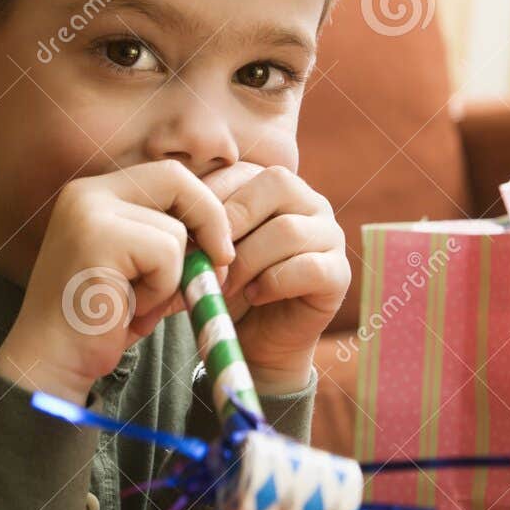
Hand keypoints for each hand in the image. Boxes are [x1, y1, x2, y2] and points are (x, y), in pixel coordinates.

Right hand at [0, 160, 233, 401]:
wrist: (51, 361)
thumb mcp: (143, 275)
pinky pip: (166, 255)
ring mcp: (89, 212)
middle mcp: (87, 193)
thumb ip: (175, 248)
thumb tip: (224, 242)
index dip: (203, 207)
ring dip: (171, 278)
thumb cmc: (99, 323)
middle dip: (211, 220)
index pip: (168, 177)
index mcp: (95, 194)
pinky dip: (161, 290)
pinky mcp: (97, 238)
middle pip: (176, 179)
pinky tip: (129, 309)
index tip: (219, 247)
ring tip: (137, 303)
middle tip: (222, 261)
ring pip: (175, 231)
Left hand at [202, 162, 349, 391]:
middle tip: (207, 258)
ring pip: (289, 230)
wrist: (256, 339)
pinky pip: (309, 267)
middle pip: (276, 184)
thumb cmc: (228, 286)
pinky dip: (274, 283)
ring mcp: (330, 235)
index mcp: (274, 185)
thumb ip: (194, 231)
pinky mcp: (339, 274)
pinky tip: (255, 296)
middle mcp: (309, 202)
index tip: (182, 235)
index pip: (243, 170)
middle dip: (232, 222)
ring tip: (226, 286)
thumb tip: (171, 226)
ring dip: (248, 261)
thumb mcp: (205, 251)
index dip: (209, 200)